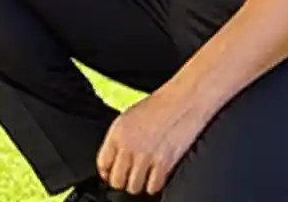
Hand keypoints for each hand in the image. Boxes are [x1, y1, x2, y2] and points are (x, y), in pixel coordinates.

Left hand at [96, 87, 210, 195]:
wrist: (185, 99)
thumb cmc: (161, 105)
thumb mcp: (130, 117)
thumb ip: (119, 139)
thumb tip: (114, 160)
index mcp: (117, 133)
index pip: (102, 164)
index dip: (107, 172)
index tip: (113, 174)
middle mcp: (128, 145)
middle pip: (116, 181)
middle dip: (123, 180)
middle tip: (131, 176)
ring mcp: (145, 156)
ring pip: (134, 188)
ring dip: (139, 184)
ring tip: (145, 175)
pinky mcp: (163, 163)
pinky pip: (153, 187)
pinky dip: (155, 184)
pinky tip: (157, 175)